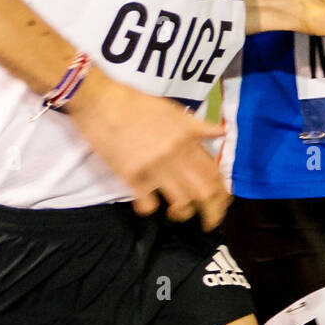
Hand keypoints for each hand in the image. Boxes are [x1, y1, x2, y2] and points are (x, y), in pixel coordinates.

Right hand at [66, 69, 228, 226]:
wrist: (101, 101)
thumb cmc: (136, 103)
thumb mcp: (173, 110)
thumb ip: (197, 126)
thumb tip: (221, 132)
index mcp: (187, 138)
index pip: (214, 172)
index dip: (222, 194)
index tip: (221, 205)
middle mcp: (175, 154)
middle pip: (204, 192)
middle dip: (211, 213)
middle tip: (208, 222)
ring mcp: (153, 166)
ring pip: (181, 202)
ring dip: (182, 213)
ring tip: (176, 213)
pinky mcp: (130, 175)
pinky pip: (148, 203)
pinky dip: (149, 208)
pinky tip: (147, 204)